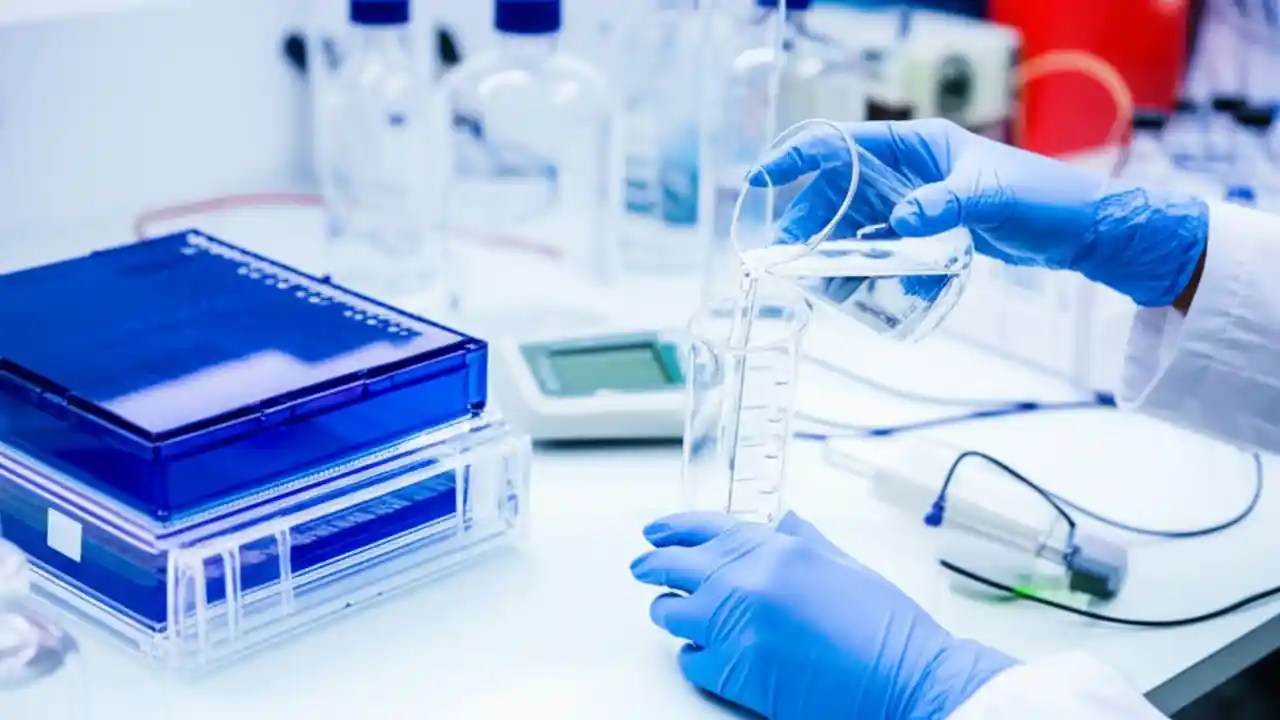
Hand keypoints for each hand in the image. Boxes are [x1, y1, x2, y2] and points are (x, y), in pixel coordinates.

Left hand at [631, 511, 1015, 718]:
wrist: (906, 680)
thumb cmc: (887, 628)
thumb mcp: (844, 564)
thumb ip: (803, 540)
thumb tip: (782, 524)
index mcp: (775, 548)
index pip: (705, 527)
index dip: (672, 528)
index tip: (655, 532)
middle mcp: (748, 580)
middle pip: (674, 566)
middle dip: (653, 565)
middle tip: (644, 568)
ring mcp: (736, 625)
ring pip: (671, 611)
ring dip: (672, 611)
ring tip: (678, 613)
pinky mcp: (734, 672)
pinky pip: (689, 659)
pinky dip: (693, 655)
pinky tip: (706, 652)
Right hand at [756, 119, 1208, 307]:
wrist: (1083, 231)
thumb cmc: (1043, 198)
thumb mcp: (991, 197)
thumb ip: (945, 206)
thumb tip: (902, 220)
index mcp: (917, 145)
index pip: (843, 142)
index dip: (799, 157)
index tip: (762, 177)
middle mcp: (909, 171)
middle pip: (839, 191)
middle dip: (809, 221)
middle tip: (789, 256)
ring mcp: (916, 202)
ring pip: (856, 224)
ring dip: (834, 251)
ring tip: (821, 283)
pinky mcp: (928, 233)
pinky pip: (882, 247)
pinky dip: (867, 267)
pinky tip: (863, 290)